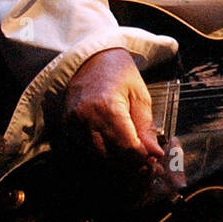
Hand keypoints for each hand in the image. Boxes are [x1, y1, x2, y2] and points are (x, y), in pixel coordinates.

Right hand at [61, 48, 163, 163]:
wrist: (91, 59)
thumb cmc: (119, 73)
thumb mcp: (140, 96)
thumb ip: (146, 127)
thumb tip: (154, 153)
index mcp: (107, 107)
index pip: (127, 146)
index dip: (143, 157)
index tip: (154, 158)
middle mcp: (86, 118)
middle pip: (112, 156)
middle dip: (131, 162)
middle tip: (146, 161)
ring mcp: (73, 123)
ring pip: (98, 156)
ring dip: (117, 160)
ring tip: (133, 154)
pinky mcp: (67, 126)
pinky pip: (87, 149)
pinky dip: (103, 152)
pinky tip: (116, 146)